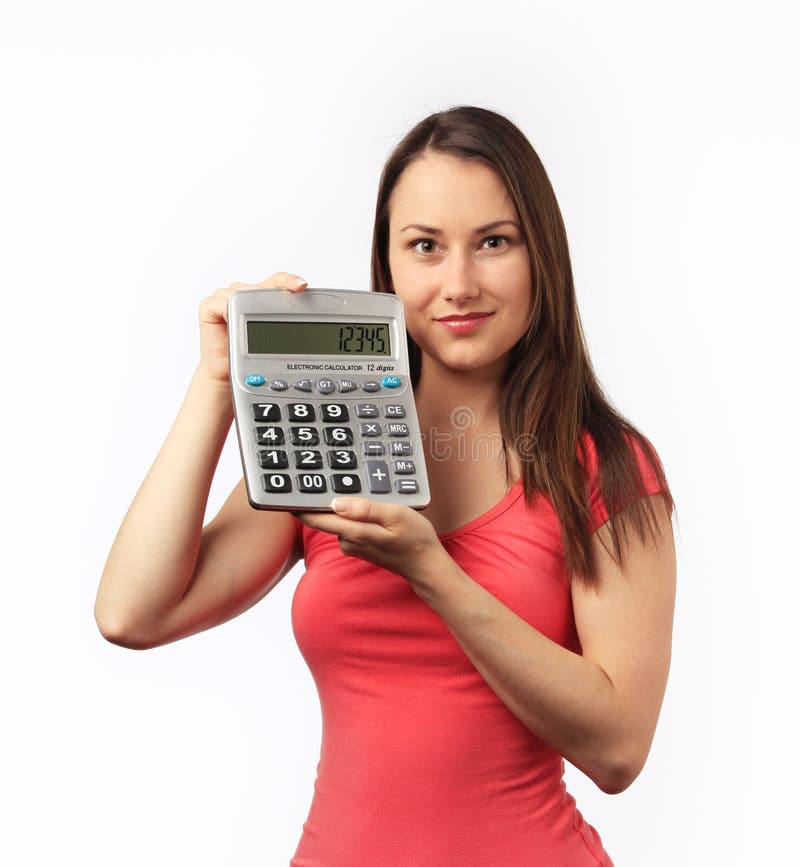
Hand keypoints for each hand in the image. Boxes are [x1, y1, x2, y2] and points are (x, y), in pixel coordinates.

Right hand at [197, 272, 307, 385]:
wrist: (236, 379)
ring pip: (243, 291)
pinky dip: (229, 311)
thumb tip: (323, 326)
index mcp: (264, 299)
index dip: (290, 281)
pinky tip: (235, 326)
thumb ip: (296, 328)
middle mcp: (246, 295)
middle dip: (270, 300)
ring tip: (253, 330)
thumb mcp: (284, 344)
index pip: (279, 282)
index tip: (302, 287)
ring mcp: (227, 299)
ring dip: (250, 309)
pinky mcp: (210, 306)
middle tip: (279, 316)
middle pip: (262, 286)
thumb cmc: (257, 363)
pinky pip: (223, 300)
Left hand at [296, 497, 448, 587]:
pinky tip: (367, 506)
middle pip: (325, 515)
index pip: (316, 518)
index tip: (284, 490)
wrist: (426, 565)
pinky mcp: (359, 545)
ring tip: (353, 485)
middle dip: (322, 497)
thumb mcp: (395, 515)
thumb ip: (364, 509)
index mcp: (354, 532)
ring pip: (338, 519)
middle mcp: (348, 541)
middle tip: (320, 473)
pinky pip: (348, 524)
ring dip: (343, 504)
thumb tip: (336, 503)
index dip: (298, 504)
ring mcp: (352, 544)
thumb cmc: (415, 539)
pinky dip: (353, 514)